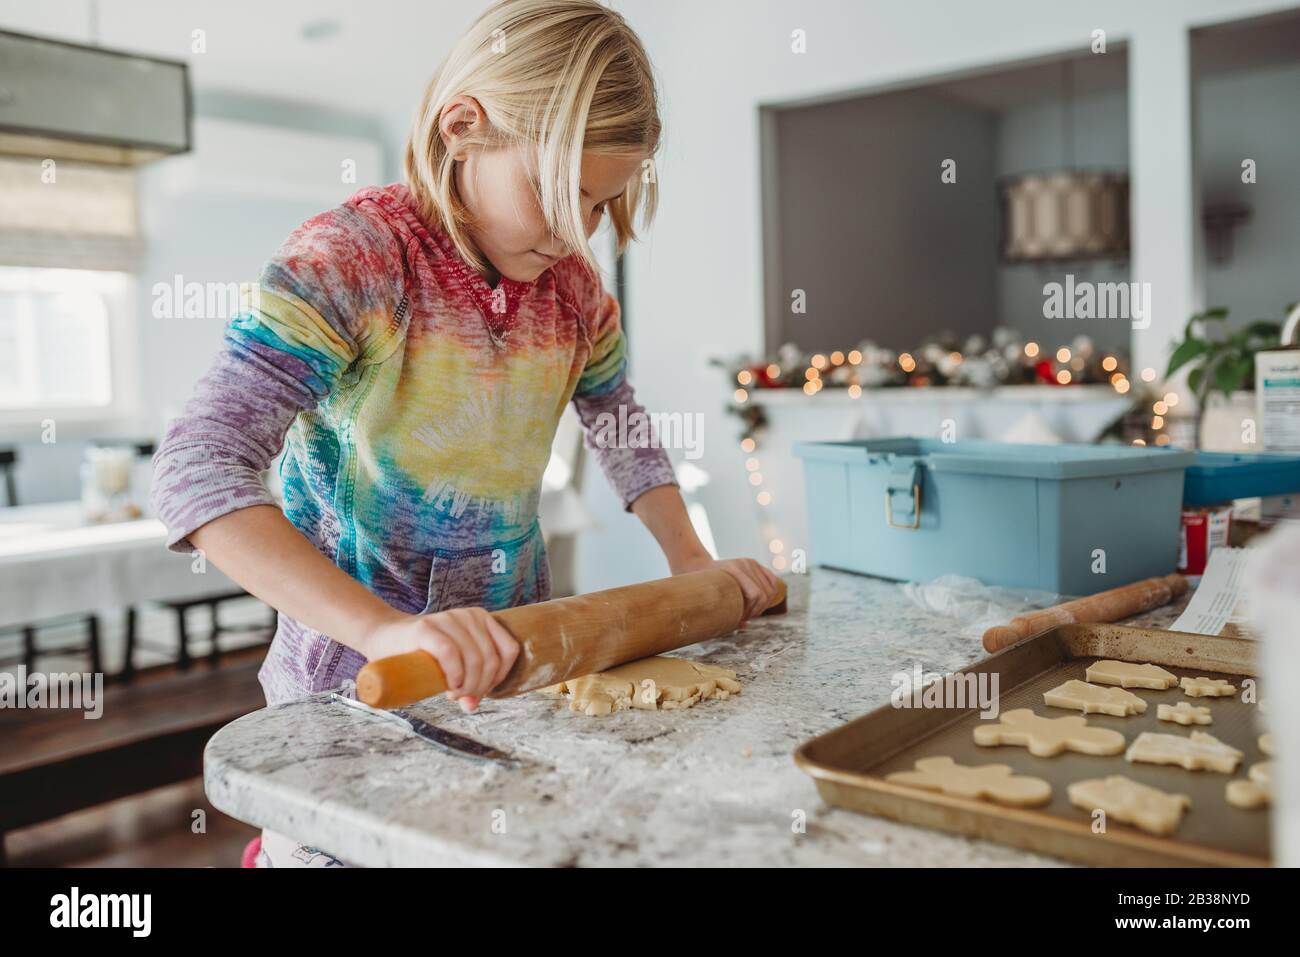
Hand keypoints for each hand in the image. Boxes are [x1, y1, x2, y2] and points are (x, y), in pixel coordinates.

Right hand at [361, 607, 518, 712]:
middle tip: (461, 696)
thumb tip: (472, 705)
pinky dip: (454, 674)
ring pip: (474, 659)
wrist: (385, 638)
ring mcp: (448, 619)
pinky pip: (451, 653)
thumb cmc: (423, 655)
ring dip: (466, 685)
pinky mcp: (426, 628)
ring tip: (452, 693)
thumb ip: (468, 683)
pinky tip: (448, 685)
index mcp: (482, 620)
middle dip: (479, 686)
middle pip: (490, 659)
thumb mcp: (454, 666)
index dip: (499, 676)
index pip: (509, 650)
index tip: (481, 689)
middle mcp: (469, 616)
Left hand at [669, 554, 781, 621]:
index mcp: (734, 569)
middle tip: (745, 617)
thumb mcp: (710, 599)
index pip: (755, 594)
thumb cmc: (702, 586)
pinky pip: (772, 581)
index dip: (752, 610)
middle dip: (757, 609)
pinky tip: (759, 603)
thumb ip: (725, 612)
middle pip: (764, 593)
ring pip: (770, 589)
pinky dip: (770, 593)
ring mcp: (751, 563)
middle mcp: (745, 564)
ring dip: (763, 604)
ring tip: (751, 611)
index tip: (742, 619)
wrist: (698, 566)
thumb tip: (743, 626)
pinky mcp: (754, 564)